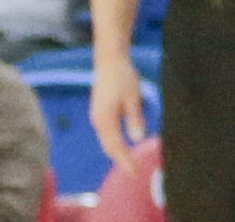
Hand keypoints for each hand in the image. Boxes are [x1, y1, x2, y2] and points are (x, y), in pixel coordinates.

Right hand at [89, 52, 146, 168]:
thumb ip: (135, 119)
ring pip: (106, 141)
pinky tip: (121, 147)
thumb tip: (137, 139)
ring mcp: (97, 117)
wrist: (109, 61)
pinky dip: (114, 143)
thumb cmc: (123, 77)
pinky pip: (106, 133)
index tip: (134, 173)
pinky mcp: (99, 113)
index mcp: (105, 119)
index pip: (116, 146)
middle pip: (109, 146)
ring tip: (129, 163)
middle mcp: (98, 121)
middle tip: (134, 172)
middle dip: (121, 159)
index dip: (125, 160)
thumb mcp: (134, 98)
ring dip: (117, 152)